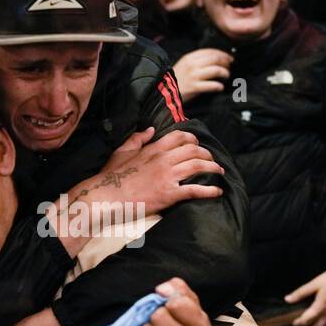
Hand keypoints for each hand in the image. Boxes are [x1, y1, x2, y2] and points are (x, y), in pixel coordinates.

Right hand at [70, 127, 223, 220]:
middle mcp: (163, 159)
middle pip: (194, 150)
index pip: (180, 137)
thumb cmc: (111, 177)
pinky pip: (195, 189)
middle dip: (207, 154)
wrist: (105, 197)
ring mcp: (167, 176)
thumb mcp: (121, 152)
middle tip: (213, 161)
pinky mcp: (169, 194)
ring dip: (213, 168)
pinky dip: (210, 190)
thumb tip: (150, 129)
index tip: (198, 144)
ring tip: (219, 172)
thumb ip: (137, 139)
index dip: (193, 139)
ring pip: (198, 166)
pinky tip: (217, 191)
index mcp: (153, 149)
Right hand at [172, 49, 231, 101]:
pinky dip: (218, 86)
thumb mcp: (184, 64)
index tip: (228, 57)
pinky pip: (211, 85)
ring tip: (227, 75)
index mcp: (190, 57)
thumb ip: (197, 60)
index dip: (222, 53)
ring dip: (225, 72)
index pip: (210, 51)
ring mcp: (193, 76)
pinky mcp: (194, 87)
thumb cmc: (176, 79)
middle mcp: (192, 65)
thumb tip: (215, 60)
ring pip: (216, 70)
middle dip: (225, 61)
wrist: (164, 91)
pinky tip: (220, 87)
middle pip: (215, 59)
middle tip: (230, 65)